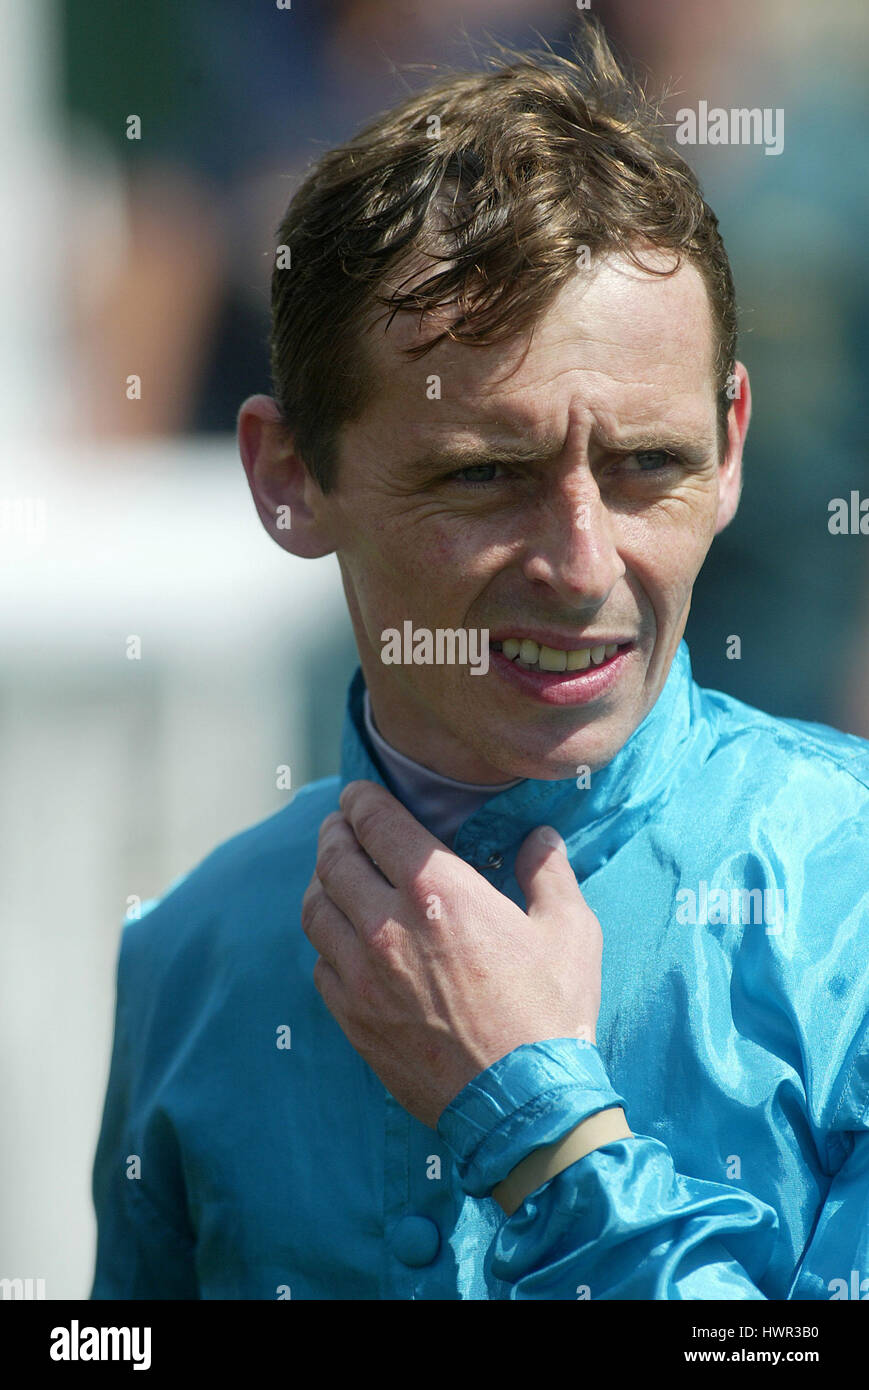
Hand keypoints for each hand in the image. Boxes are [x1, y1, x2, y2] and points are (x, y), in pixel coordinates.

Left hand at [301, 779, 601, 1127]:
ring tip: (335, 877)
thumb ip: (549, 872)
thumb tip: (540, 837)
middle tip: (341, 827)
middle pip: (334, 859)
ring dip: (322, 883)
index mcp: (438, 891)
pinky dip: (326, 942)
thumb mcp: (570, 930)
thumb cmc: (550, 1014)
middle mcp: (387, 925)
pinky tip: (344, 941)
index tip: (359, 795)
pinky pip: (321, 964)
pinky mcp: (354, 1019)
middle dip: (335, 833)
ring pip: (316, 910)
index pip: (377, 824)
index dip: (362, 800)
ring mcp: (363, 975)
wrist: (522, 1106)